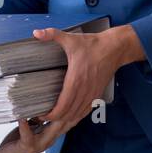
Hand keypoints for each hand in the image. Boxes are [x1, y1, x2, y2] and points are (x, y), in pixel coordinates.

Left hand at [30, 24, 145, 133]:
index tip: (40, 115)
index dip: (51, 114)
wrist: (115, 48)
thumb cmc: (93, 45)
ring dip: (65, 120)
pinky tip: (70, 117)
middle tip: (42, 117)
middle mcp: (84, 90)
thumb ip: (52, 35)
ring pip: (77, 115)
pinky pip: (86, 111)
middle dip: (54, 119)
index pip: (62, 106)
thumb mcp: (71, 38)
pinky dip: (77, 116)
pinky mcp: (97, 94)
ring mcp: (92, 94)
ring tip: (53, 119)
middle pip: (68, 114)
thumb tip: (36, 32)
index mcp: (76, 79)